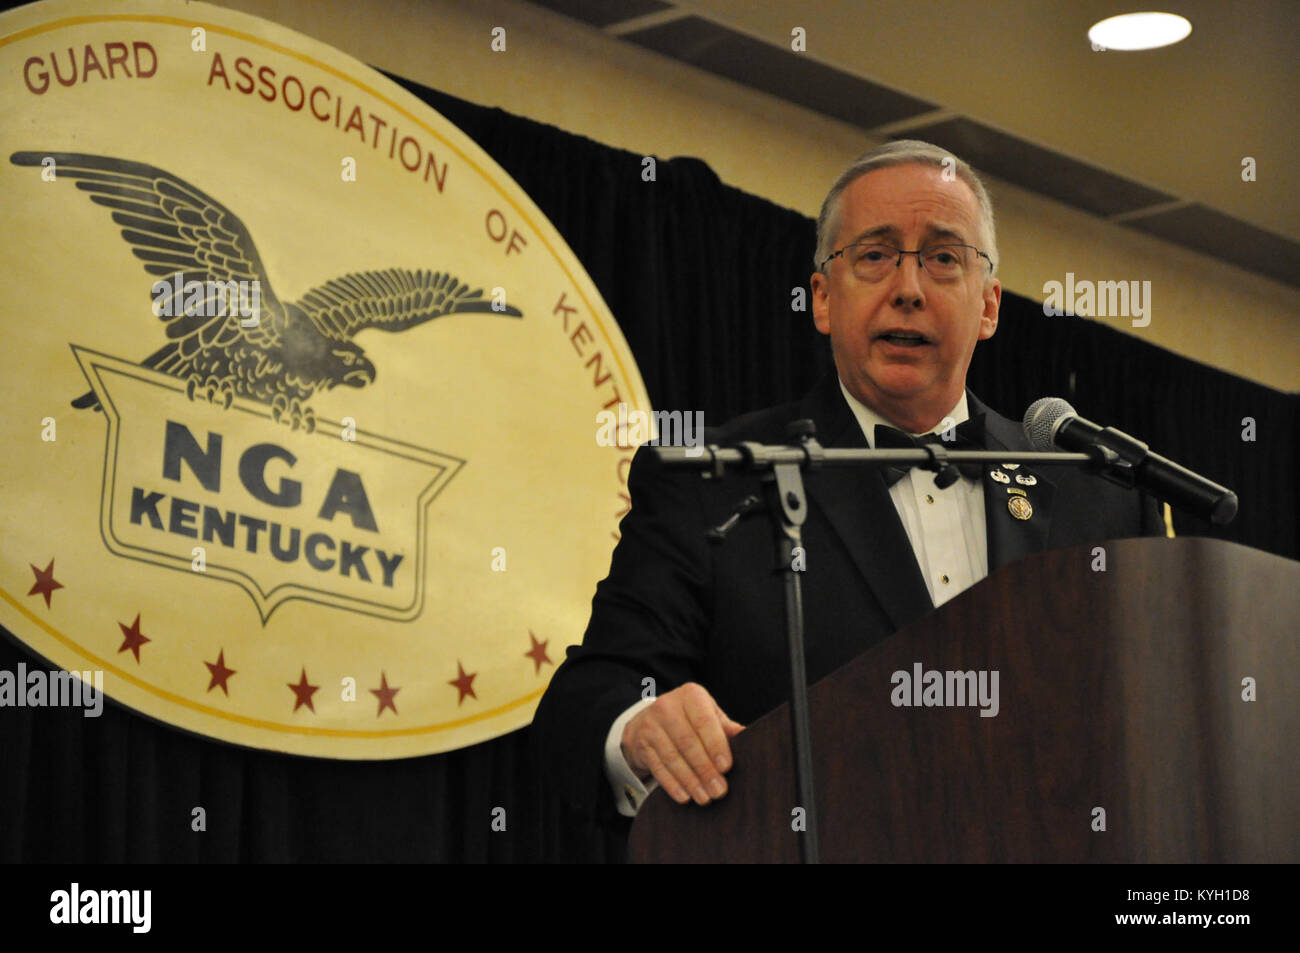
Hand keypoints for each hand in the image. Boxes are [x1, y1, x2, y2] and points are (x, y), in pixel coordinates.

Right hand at [621, 682, 744, 805]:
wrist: (649, 720)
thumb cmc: (689, 719)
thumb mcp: (708, 715)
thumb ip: (726, 727)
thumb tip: (750, 737)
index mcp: (690, 695)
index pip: (704, 722)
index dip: (715, 745)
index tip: (726, 767)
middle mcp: (667, 706)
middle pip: (688, 742)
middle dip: (705, 769)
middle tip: (719, 790)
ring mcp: (651, 726)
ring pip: (672, 757)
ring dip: (690, 781)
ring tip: (705, 798)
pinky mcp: (642, 744)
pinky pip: (658, 767)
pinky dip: (672, 784)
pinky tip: (685, 797)